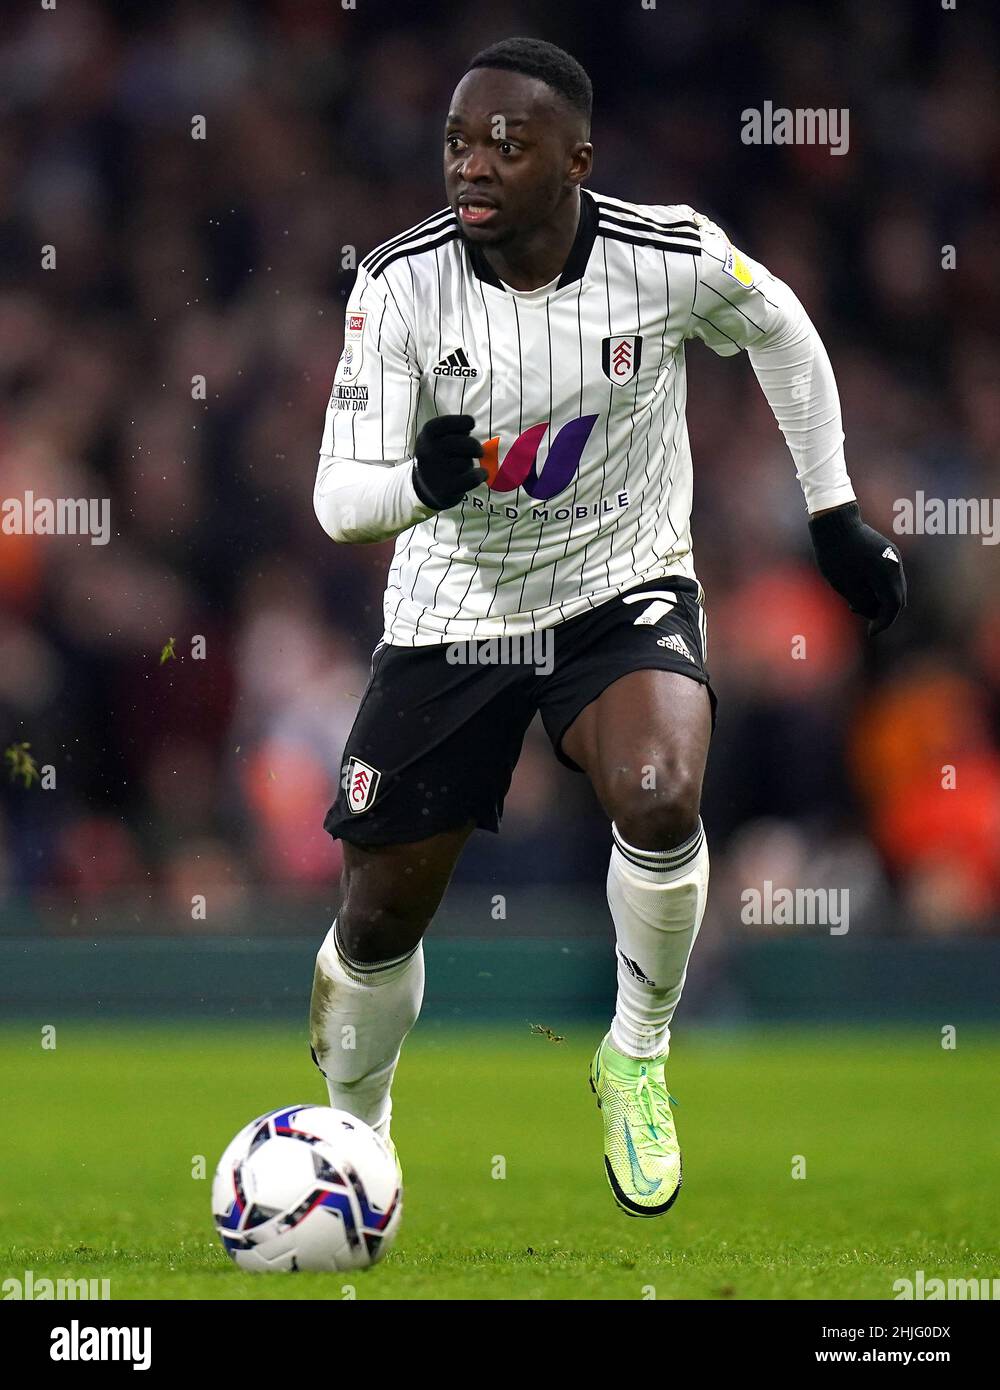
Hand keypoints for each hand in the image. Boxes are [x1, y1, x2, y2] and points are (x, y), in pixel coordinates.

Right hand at [412, 414, 486, 509]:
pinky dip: (481, 475)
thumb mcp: (437, 437)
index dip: (464, 422)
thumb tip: (470, 425)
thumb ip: (453, 429)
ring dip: (470, 463)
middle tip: (478, 451)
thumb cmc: (437, 454)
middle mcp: (427, 452)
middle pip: (464, 443)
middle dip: (475, 446)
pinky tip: (482, 474)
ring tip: (463, 466)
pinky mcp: (445, 489)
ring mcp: (435, 472)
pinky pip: (471, 478)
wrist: (424, 486)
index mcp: (426, 435)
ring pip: (465, 462)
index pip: (448, 423)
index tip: (471, 424)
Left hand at [808, 501, 906, 635]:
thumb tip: (874, 614)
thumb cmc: (835, 554)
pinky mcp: (887, 552)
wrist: (835, 522)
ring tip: (854, 603)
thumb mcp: (845, 585)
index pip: (893, 606)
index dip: (883, 623)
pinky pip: (888, 577)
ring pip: (894, 588)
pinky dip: (878, 588)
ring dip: (880, 600)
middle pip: (898, 598)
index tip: (871, 633)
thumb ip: (863, 602)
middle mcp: (894, 564)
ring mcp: (892, 557)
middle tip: (860, 617)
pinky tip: (860, 589)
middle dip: (882, 612)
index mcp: (885, 573)